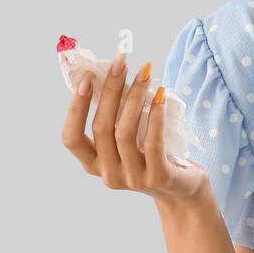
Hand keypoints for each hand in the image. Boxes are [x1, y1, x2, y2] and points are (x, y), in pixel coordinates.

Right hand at [61, 51, 210, 204]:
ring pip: (125, 132)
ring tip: (145, 72)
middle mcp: (108, 175)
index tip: (86, 78)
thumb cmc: (152, 155)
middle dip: (109, 90)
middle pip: (101, 127)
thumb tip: (109, 74)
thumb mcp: (128, 140)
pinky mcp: (158, 177)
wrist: (183, 189)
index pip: (71, 138)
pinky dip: (155, 115)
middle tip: (120, 62)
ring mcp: (132, 179)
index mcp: (94, 164)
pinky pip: (153, 142)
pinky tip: (160, 95)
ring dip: (134, 97)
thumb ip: (115, 118)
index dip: (75, 109)